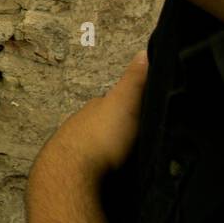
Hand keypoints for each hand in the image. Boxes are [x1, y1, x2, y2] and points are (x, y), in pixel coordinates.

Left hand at [38, 51, 148, 180]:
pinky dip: (106, 165)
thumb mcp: (124, 101)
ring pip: (101, 144)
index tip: (150, 112)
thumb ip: (134, 80)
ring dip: (114, 148)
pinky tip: (116, 171)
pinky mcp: (77, 170)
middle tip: (145, 139)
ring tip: (133, 157)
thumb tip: (145, 51)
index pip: (116, 102)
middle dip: (123, 129)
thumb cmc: (101, 135)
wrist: (73, 171)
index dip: (133, 104)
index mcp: (95, 108)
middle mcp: (83, 124)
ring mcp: (77, 147)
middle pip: (108, 124)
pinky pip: (96, 164)